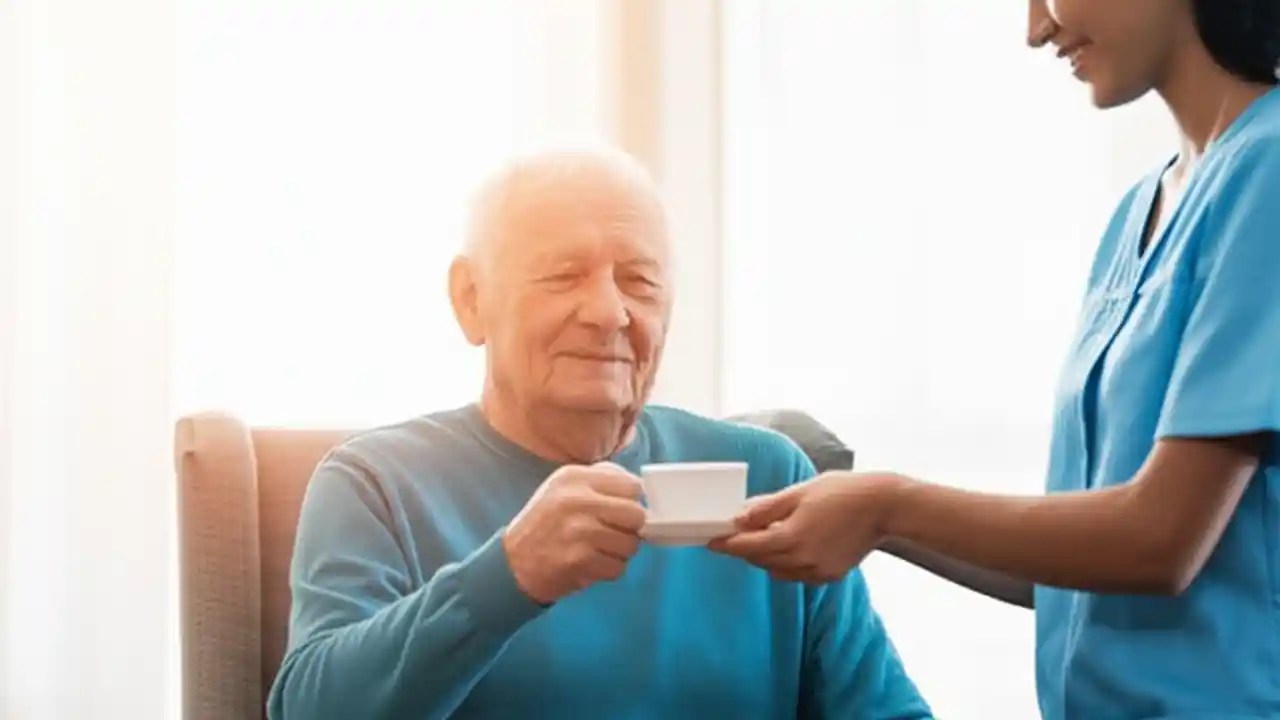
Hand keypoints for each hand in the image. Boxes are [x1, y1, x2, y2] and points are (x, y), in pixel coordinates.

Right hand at [503, 462, 646, 603]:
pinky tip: (591, 564)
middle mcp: (577, 500)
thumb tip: (639, 488)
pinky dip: (608, 570)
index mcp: (575, 477)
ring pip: (631, 544)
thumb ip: (600, 480)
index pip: (631, 485)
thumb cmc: (546, 522)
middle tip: (615, 533)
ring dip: (620, 552)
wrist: (513, 563)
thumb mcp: (564, 487)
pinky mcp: (579, 561)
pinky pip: (618, 568)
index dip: (632, 501)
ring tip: (600, 549)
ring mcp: (579, 531)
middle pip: (636, 515)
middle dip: (631, 528)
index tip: (622, 510)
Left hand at [709, 471, 904, 583]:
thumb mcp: (799, 492)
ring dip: (766, 557)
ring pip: (777, 570)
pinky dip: (787, 563)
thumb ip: (767, 508)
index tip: (711, 540)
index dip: (726, 543)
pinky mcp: (830, 575)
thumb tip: (739, 518)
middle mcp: (801, 560)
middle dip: (745, 548)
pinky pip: (798, 574)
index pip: (746, 547)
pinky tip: (793, 545)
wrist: (883, 507)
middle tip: (736, 533)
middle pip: (759, 560)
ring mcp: (817, 571)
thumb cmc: (842, 492)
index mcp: (790, 538)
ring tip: (767, 535)